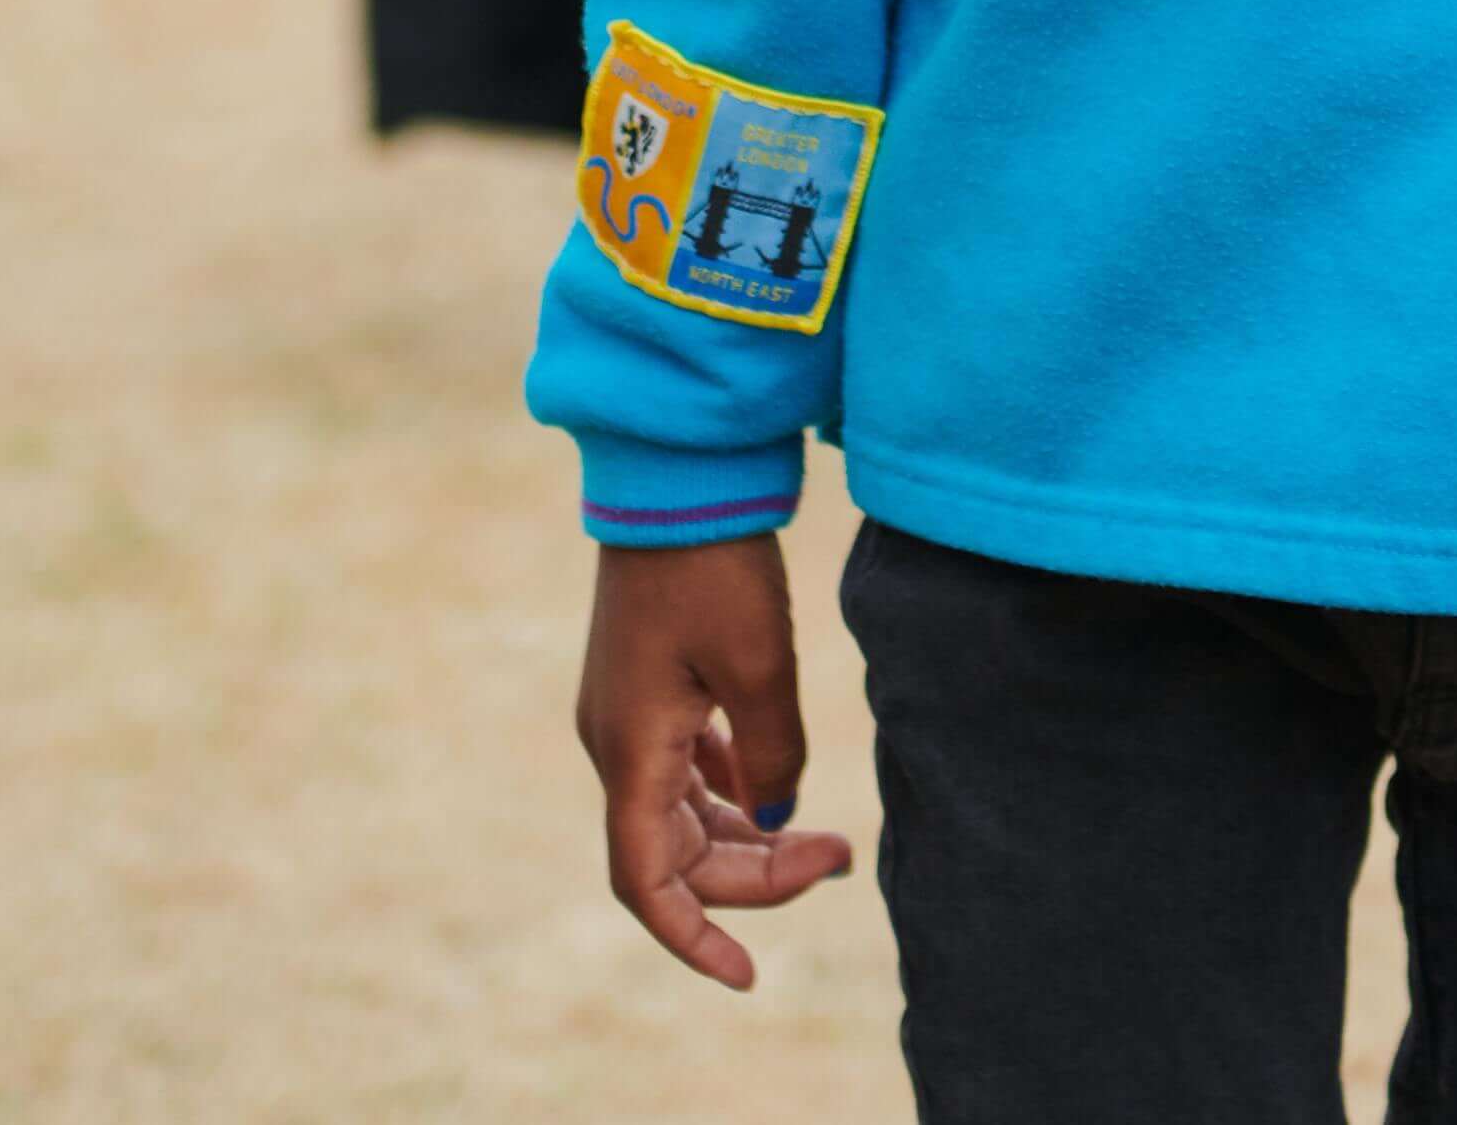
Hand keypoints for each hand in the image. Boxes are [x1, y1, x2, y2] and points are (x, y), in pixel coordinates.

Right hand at [578, 537, 858, 991]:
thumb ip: (775, 753)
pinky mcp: (645, 687)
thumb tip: (778, 813)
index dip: (695, 940)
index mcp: (631, 752)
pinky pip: (683, 771)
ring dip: (749, 837)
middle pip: (677, 854)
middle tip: (842, 855)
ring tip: (828, 836)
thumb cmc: (714, 567)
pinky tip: (774, 787)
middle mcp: (614, 744)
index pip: (648, 884)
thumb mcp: (760, 665)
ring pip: (682, 815)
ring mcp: (626, 716)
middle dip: (757, 875)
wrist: (675, 479)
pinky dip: (731, 793)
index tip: (751, 976)